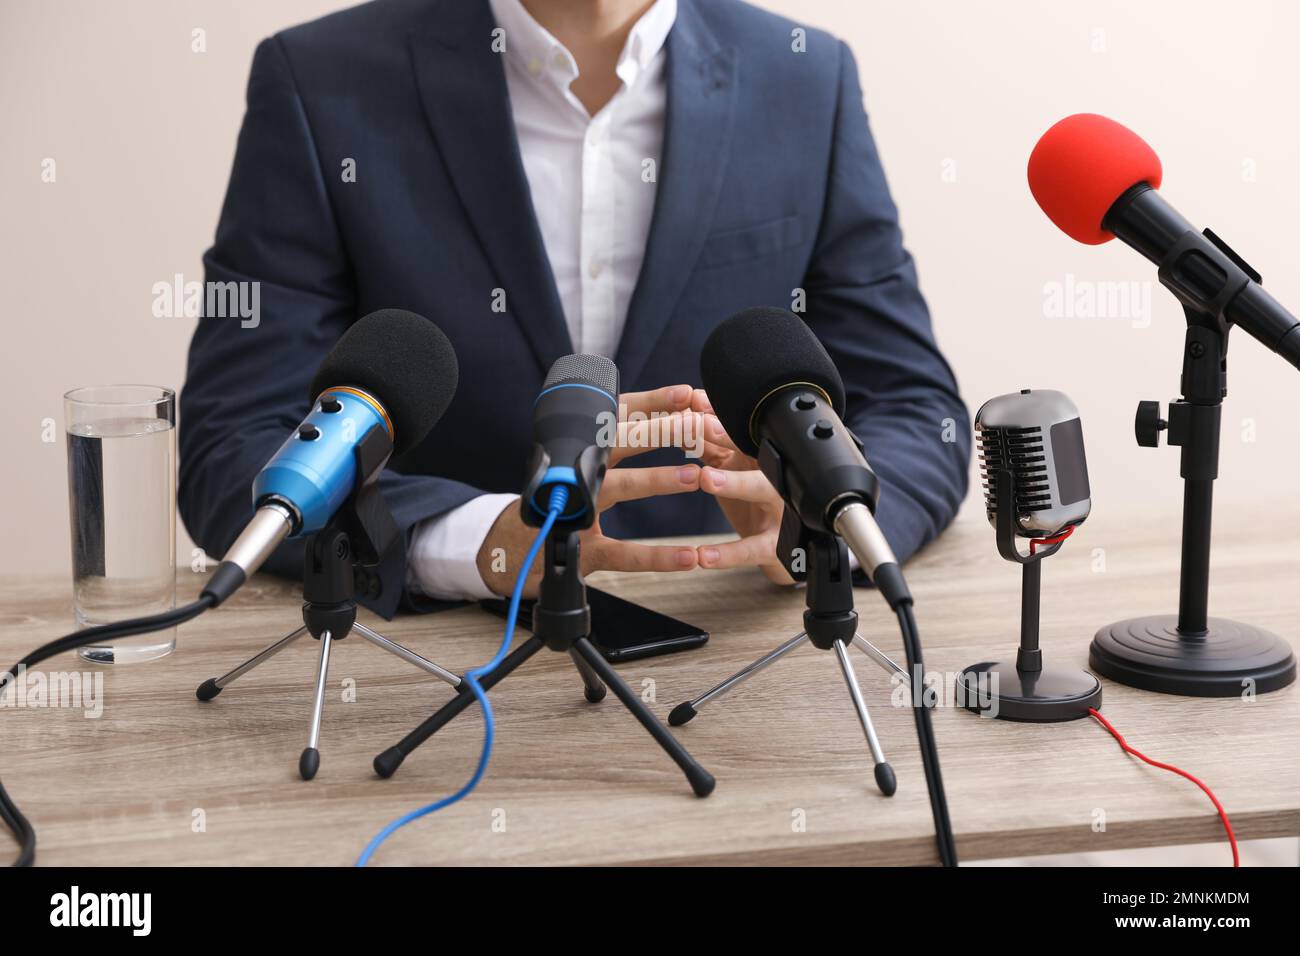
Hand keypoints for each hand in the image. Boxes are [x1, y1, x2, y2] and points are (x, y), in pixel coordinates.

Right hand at [476, 385, 704, 596]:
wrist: (508, 545)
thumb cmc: (558, 498)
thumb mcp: (579, 463)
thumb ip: (617, 440)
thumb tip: (669, 415)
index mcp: (581, 445)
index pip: (618, 415)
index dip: (653, 403)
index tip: (687, 393)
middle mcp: (577, 469)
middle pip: (621, 442)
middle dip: (661, 431)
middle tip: (696, 424)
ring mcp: (578, 508)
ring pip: (619, 487)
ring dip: (657, 480)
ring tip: (694, 476)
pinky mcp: (582, 549)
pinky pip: (623, 553)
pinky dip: (656, 557)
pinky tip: (688, 556)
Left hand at [691, 390, 793, 584]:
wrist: (781, 549)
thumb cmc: (751, 500)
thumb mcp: (728, 467)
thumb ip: (707, 440)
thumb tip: (683, 406)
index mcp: (762, 453)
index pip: (741, 427)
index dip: (715, 414)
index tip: (689, 402)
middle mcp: (776, 476)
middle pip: (757, 449)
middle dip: (729, 436)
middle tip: (701, 427)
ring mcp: (781, 509)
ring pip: (762, 492)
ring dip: (734, 483)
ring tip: (706, 479)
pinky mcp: (776, 544)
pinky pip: (753, 549)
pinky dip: (729, 553)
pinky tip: (704, 557)